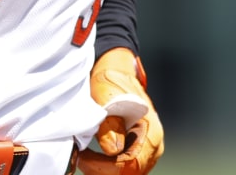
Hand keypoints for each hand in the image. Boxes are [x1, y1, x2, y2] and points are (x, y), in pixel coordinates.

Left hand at [77, 48, 162, 174]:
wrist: (116, 71)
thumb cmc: (111, 82)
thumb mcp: (106, 98)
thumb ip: (109, 125)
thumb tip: (112, 150)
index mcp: (150, 132)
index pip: (128, 165)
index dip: (103, 167)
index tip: (83, 158)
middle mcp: (153, 143)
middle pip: (130, 171)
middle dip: (103, 169)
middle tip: (82, 159)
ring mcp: (148, 147)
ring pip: (128, 171)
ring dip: (105, 168)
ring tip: (86, 156)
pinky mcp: (140, 148)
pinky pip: (126, 165)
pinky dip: (109, 165)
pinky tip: (94, 156)